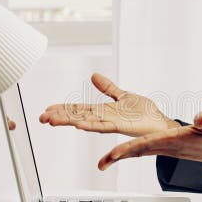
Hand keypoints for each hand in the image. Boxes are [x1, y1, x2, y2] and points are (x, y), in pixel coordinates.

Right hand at [39, 73, 178, 136]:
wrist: (160, 123)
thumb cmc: (145, 113)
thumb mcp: (123, 95)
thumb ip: (107, 88)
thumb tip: (93, 76)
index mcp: (103, 110)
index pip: (79, 109)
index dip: (63, 109)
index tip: (47, 110)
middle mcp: (104, 117)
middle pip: (78, 116)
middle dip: (60, 116)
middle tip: (41, 118)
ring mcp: (111, 122)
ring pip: (86, 121)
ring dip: (70, 121)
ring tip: (53, 121)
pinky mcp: (122, 126)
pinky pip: (103, 125)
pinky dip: (91, 125)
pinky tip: (79, 125)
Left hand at [98, 111, 201, 177]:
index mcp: (176, 140)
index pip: (148, 144)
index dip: (131, 148)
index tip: (115, 153)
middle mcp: (168, 147)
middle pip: (138, 152)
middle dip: (119, 157)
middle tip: (101, 164)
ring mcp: (167, 148)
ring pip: (139, 152)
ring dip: (121, 155)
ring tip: (104, 162)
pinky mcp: (168, 147)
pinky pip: (145, 149)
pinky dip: (131, 150)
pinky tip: (122, 151)